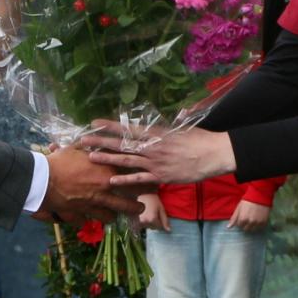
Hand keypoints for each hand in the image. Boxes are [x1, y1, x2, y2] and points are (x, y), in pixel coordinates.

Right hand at [40, 146, 142, 220]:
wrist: (42, 178)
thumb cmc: (60, 160)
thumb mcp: (76, 148)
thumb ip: (89, 146)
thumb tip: (92, 138)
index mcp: (106, 173)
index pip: (131, 177)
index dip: (142, 180)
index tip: (149, 181)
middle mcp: (103, 191)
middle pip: (127, 204)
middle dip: (136, 207)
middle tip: (140, 207)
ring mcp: (91, 205)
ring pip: (109, 216)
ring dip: (112, 216)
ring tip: (115, 216)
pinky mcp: (78, 214)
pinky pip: (84, 222)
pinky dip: (85, 221)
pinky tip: (86, 220)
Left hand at [81, 123, 235, 188]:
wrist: (214, 154)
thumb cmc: (201, 139)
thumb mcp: (183, 128)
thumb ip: (171, 125)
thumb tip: (170, 117)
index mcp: (157, 133)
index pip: (129, 128)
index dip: (110, 125)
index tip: (94, 122)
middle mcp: (153, 147)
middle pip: (123, 144)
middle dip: (102, 141)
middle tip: (83, 140)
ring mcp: (156, 163)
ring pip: (127, 160)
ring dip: (108, 159)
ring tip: (91, 157)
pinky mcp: (162, 177)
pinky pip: (140, 179)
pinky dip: (125, 179)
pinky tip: (111, 180)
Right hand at [137, 194, 168, 232]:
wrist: (140, 192)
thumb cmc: (152, 199)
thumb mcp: (161, 208)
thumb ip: (165, 220)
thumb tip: (168, 231)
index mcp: (152, 219)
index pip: (159, 227)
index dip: (160, 221)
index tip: (158, 214)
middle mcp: (144, 222)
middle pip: (152, 227)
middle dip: (153, 222)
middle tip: (151, 212)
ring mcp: (136, 221)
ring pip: (145, 226)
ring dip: (146, 222)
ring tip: (146, 212)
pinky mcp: (131, 220)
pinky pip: (137, 226)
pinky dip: (139, 223)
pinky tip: (140, 215)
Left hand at [229, 200, 269, 231]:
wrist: (259, 195)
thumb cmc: (247, 200)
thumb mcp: (238, 208)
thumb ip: (233, 218)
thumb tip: (228, 227)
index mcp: (242, 219)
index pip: (239, 226)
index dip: (240, 221)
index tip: (242, 216)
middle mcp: (250, 222)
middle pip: (246, 229)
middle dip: (245, 225)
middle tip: (248, 218)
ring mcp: (258, 223)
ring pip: (253, 229)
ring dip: (252, 225)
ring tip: (253, 218)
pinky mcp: (264, 222)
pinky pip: (260, 227)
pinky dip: (258, 225)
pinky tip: (258, 218)